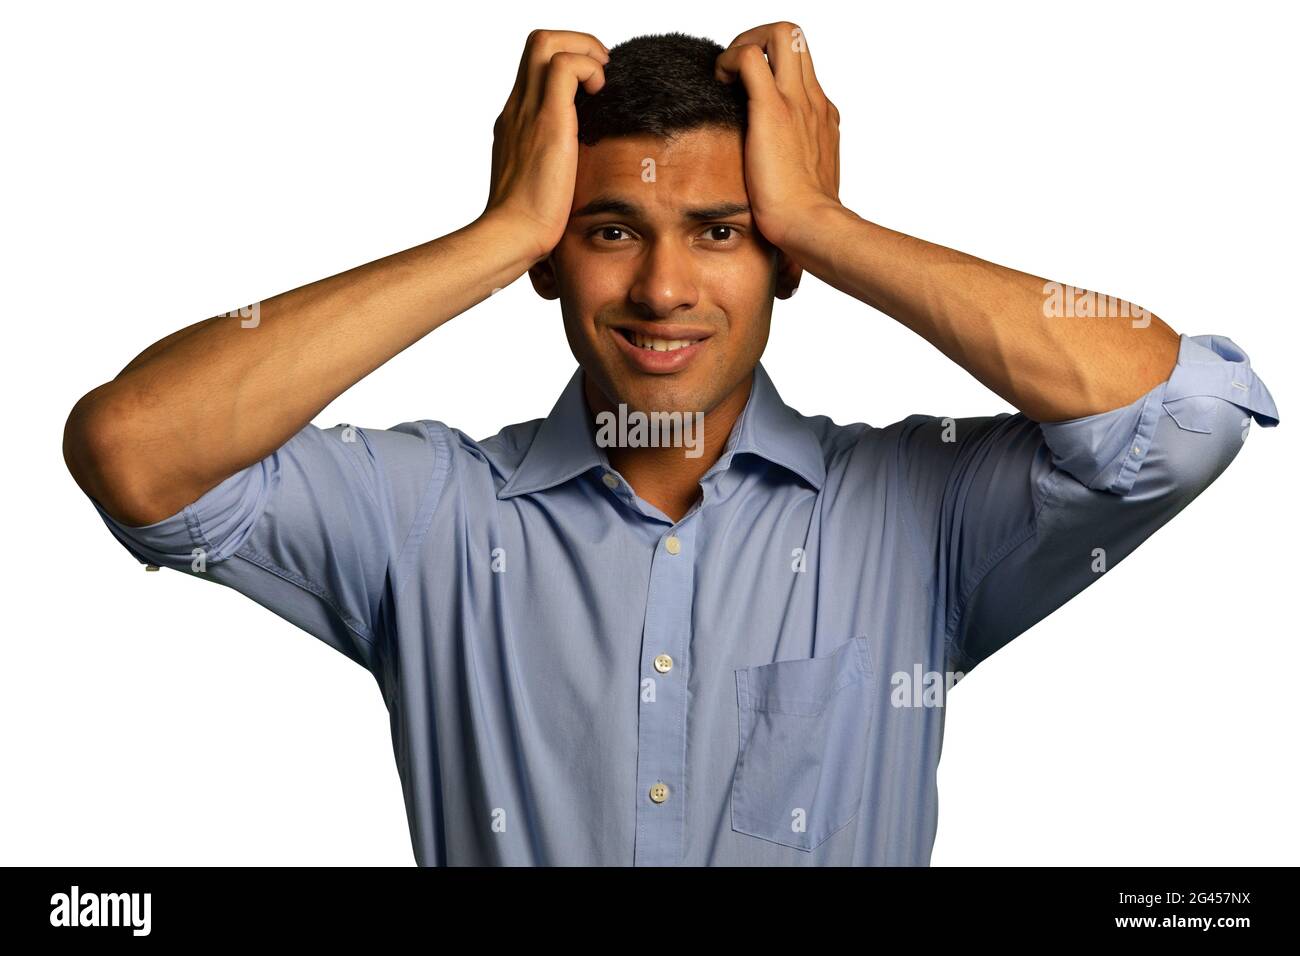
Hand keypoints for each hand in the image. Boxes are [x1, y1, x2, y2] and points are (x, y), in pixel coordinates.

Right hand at [482, 29, 609, 259]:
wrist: (512, 235)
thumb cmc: (528, 223)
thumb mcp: (540, 185)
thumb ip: (553, 168)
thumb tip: (575, 177)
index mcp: (515, 122)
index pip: (535, 68)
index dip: (566, 62)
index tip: (591, 86)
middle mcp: (516, 109)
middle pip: (537, 43)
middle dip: (576, 44)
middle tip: (601, 72)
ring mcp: (527, 111)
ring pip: (546, 43)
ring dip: (584, 49)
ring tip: (602, 79)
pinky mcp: (547, 121)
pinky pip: (565, 65)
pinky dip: (588, 67)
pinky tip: (599, 93)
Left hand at [715, 22, 842, 252]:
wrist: (812, 227)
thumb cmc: (806, 218)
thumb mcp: (807, 182)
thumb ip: (796, 167)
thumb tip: (776, 182)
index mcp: (822, 116)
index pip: (802, 69)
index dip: (773, 68)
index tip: (748, 92)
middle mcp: (813, 101)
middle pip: (796, 38)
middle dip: (759, 40)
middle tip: (735, 71)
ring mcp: (796, 101)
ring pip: (780, 34)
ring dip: (745, 43)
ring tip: (726, 74)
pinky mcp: (772, 110)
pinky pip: (750, 56)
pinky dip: (729, 59)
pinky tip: (718, 84)